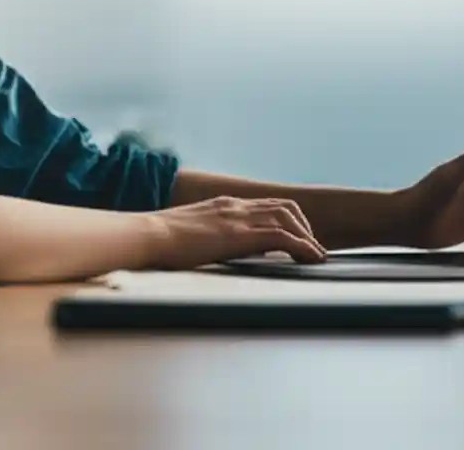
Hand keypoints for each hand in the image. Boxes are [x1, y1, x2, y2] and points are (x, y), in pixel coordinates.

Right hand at [143, 196, 327, 269]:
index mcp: (224, 204)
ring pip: (288, 219)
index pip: (266, 204)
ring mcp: (238, 218)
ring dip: (307, 237)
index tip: (295, 238)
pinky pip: (282, 238)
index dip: (287, 220)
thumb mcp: (189, 232)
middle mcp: (235, 206)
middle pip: (284, 207)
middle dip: (303, 227)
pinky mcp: (239, 235)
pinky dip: (302, 247)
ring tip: (316, 256)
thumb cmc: (159, 240)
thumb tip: (214, 248)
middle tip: (311, 248)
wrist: (147, 235)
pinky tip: (310, 259)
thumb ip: (207, 235)